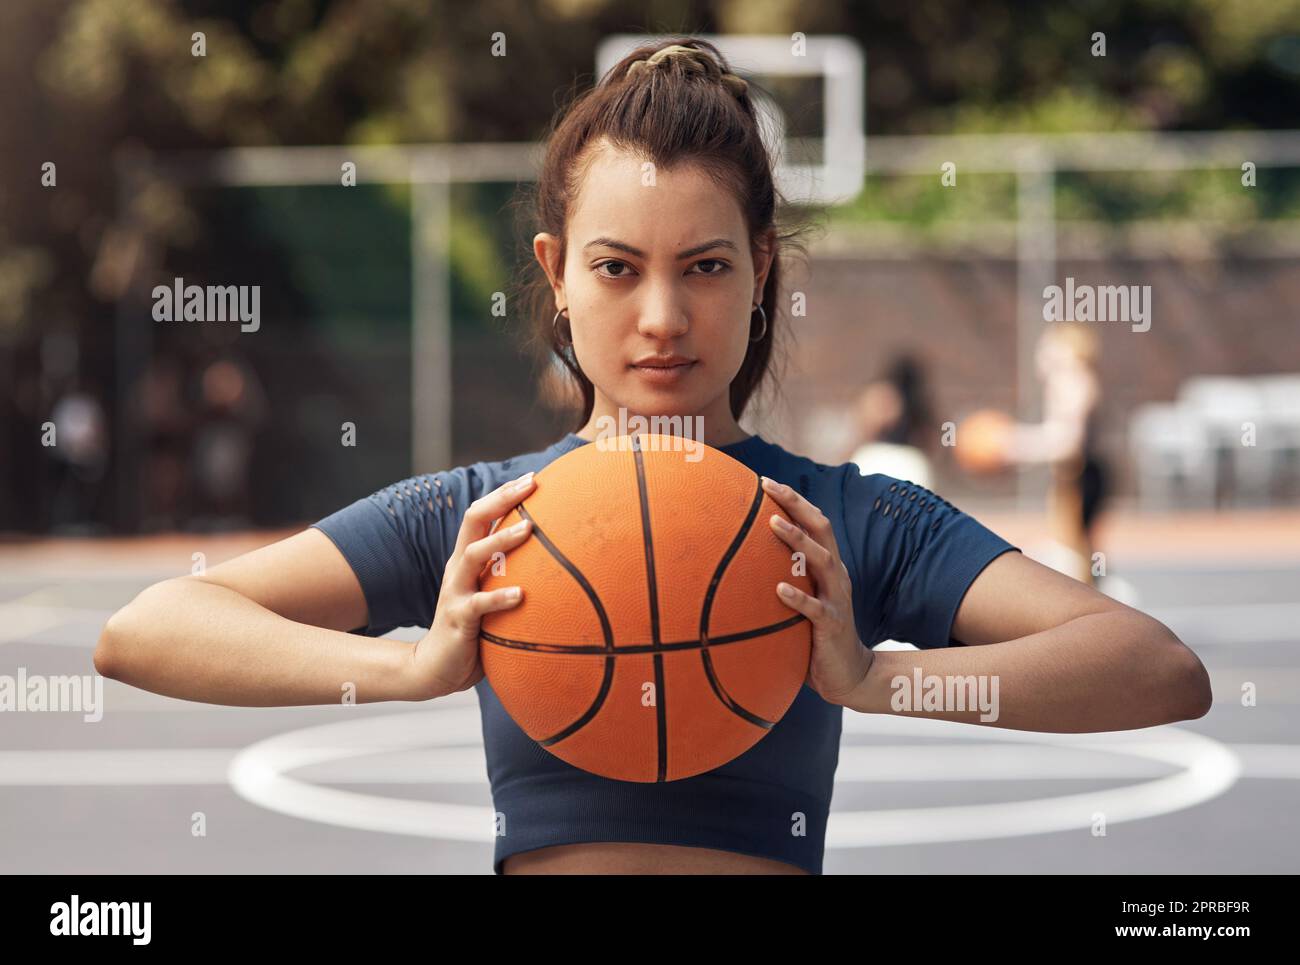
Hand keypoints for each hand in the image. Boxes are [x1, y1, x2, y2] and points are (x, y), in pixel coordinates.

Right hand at [410, 471, 535, 698]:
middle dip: (502, 499)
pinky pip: (479, 605)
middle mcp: (459, 568)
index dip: (503, 494)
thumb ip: (509, 578)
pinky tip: (522, 594)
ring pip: (474, 555)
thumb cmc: (473, 630)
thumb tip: (554, 565)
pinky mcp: (458, 619)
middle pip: (473, 520)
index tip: (532, 478)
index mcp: (466, 559)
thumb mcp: (490, 597)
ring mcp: (455, 591)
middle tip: (531, 485)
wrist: (436, 668)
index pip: (481, 515)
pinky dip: (500, 598)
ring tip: (529, 529)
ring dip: (501, 540)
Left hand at [760, 475, 874, 705]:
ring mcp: (836, 599)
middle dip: (796, 505)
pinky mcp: (832, 625)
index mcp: (829, 566)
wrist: (849, 674)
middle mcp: (837, 575)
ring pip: (821, 561)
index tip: (766, 482)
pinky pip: (815, 609)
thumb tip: (740, 564)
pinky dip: (797, 597)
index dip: (794, 501)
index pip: (816, 523)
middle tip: (769, 487)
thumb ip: (786, 579)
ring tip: (772, 523)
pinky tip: (778, 589)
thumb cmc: (816, 634)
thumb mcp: (804, 600)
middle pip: (822, 529)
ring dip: (797, 540)